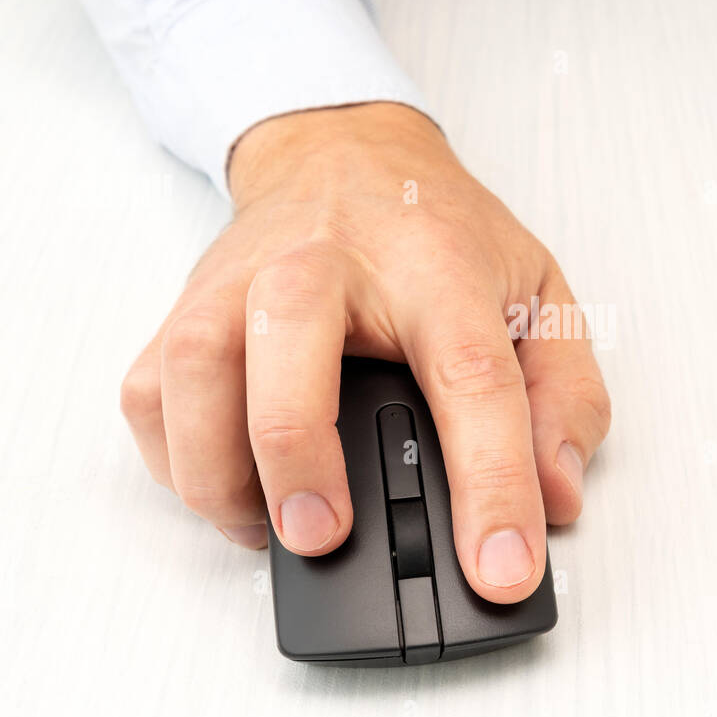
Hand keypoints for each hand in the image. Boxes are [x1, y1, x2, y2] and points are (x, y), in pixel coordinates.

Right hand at [119, 104, 610, 602]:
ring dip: (221, 470)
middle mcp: (326, 263)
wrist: (343, 150)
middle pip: (290, 342)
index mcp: (436, 266)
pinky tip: (225, 484)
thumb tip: (554, 496)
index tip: (500, 567)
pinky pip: (152, 389)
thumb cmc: (438, 232)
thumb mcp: (539, 295)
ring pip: (195, 368)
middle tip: (323, 535)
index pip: (472, 376)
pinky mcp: (186, 305)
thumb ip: (565, 397)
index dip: (492, 482)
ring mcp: (243, 279)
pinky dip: (174, 458)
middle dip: (298, 453)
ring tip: (270, 526)